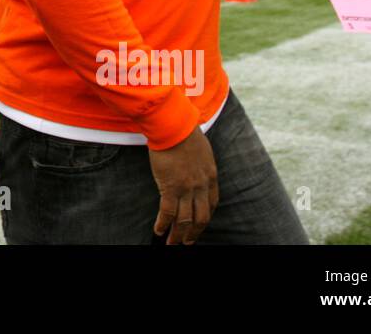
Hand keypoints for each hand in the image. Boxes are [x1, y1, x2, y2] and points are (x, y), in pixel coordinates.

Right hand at [149, 127, 218, 244]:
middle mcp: (201, 186)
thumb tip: (196, 165)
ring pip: (184, 220)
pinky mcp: (170, 187)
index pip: (211, 204)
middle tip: (187, 242)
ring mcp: (186, 189)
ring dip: (178, 235)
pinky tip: (158, 231)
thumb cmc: (185, 132)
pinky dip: (163, 224)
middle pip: (200, 218)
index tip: (199, 224)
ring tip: (172, 243)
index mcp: (210, 177)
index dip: (205, 217)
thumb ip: (201, 162)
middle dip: (194, 233)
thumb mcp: (202, 149)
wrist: (174, 127)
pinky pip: (167, 212)